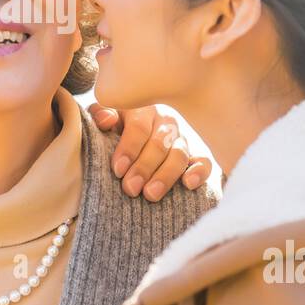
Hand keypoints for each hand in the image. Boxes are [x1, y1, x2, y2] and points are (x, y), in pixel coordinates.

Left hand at [89, 103, 211, 201]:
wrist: (132, 129)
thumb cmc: (114, 124)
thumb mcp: (103, 116)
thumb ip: (100, 115)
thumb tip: (107, 120)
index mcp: (142, 109)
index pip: (138, 128)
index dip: (129, 148)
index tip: (118, 170)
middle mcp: (165, 121)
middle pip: (159, 144)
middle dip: (144, 168)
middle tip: (130, 188)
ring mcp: (182, 138)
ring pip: (179, 154)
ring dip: (166, 176)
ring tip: (151, 195)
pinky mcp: (197, 153)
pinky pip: (204, 161)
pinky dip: (199, 171)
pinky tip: (188, 184)